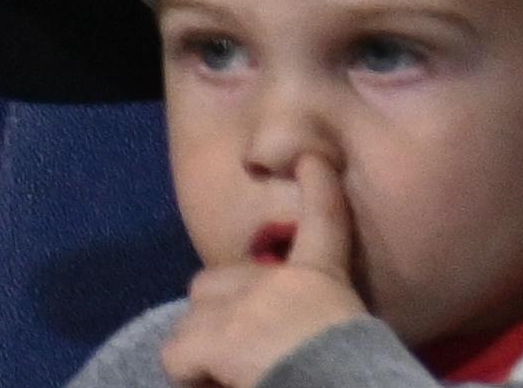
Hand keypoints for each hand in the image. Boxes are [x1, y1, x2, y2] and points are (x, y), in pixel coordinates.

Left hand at [163, 143, 363, 387]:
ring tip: (223, 370)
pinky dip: (187, 374)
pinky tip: (212, 383)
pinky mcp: (211, 336)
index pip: (325, 218)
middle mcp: (278, 279)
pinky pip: (175, 355)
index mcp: (322, 275)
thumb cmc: (347, 363)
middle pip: (212, 280)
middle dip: (212, 309)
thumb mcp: (341, 324)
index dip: (317, 185)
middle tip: (233, 344)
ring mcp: (240, 305)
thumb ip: (311, 309)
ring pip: (187, 321)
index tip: (309, 159)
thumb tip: (286, 327)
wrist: (334, 382)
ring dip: (199, 346)